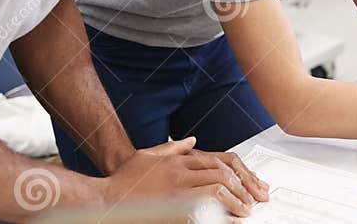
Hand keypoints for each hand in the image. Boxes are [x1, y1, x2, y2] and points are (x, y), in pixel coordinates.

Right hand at [102, 138, 264, 217]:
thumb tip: (191, 141)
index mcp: (177, 161)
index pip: (216, 161)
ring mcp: (177, 192)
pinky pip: (204, 211)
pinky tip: (229, 221)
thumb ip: (172, 147)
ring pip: (217, 190)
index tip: (244, 184)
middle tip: (252, 199)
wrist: (104, 199)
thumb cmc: (124, 181)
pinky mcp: (174, 211)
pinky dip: (220, 216)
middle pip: (221, 174)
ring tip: (245, 211)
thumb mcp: (148, 156)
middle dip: (241, 187)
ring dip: (235, 200)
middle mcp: (180, 174)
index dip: (234, 173)